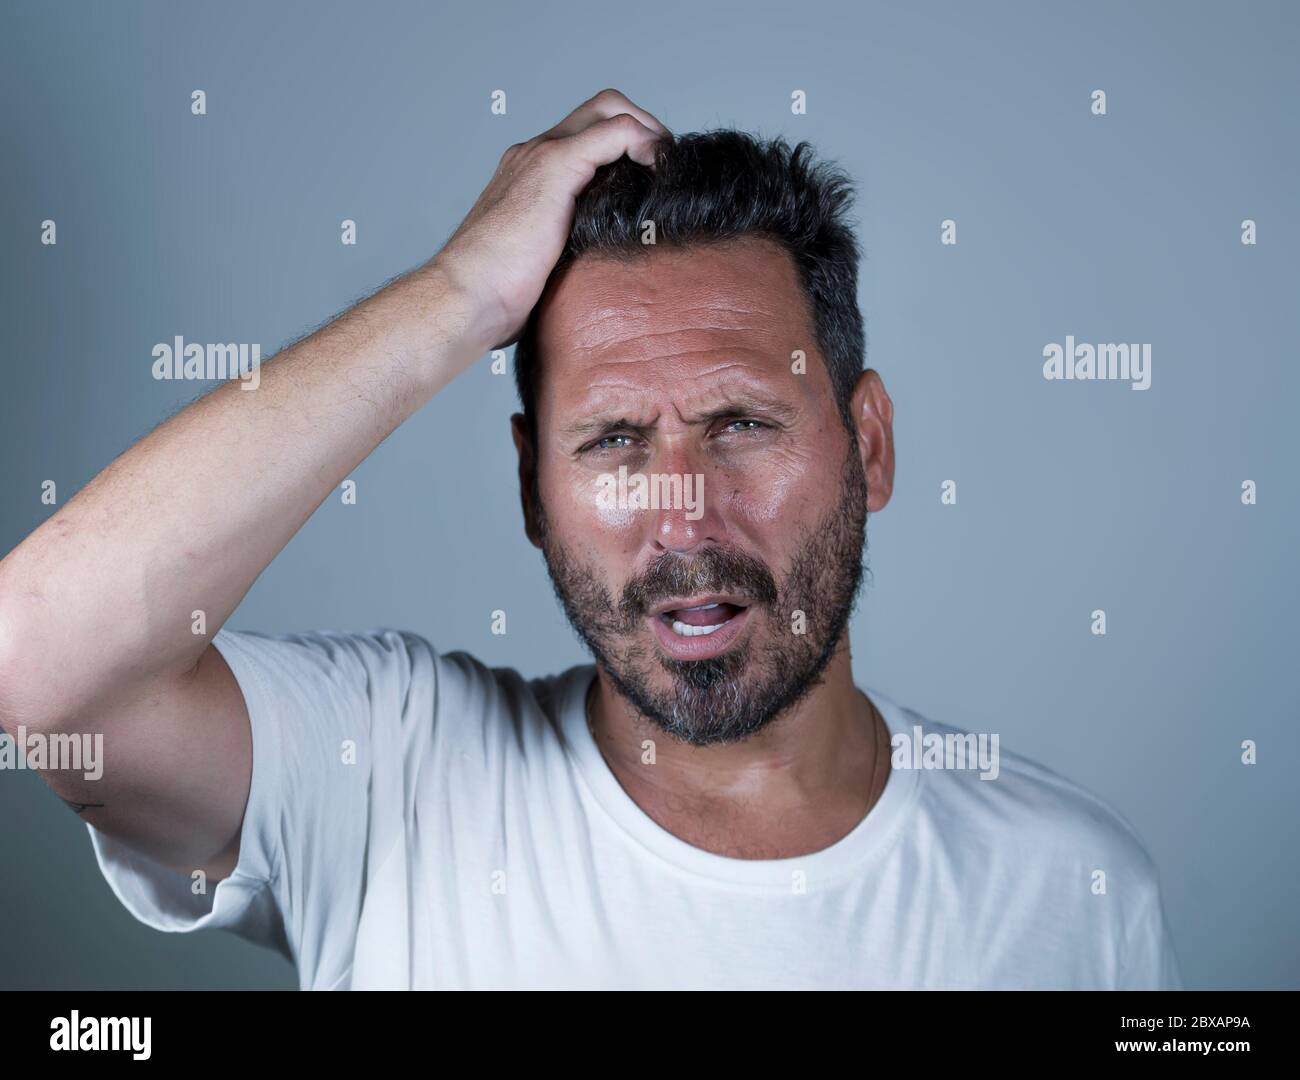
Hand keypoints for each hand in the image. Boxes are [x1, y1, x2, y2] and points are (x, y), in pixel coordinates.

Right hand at [433, 88, 669, 352]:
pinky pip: (614, 132)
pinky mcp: (554, 166)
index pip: (587, 133)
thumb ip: (567, 254)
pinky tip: (657, 173)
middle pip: (602, 108)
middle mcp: (533, 154)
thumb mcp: (543, 268)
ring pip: (610, 109)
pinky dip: (645, 142)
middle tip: (667, 170)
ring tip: (667, 172)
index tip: (652, 182)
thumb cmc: (495, 298)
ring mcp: (541, 155)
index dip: (627, 146)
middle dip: (645, 129)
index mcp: (529, 174)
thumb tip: (596, 278)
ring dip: (649, 133)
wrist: (465, 298)